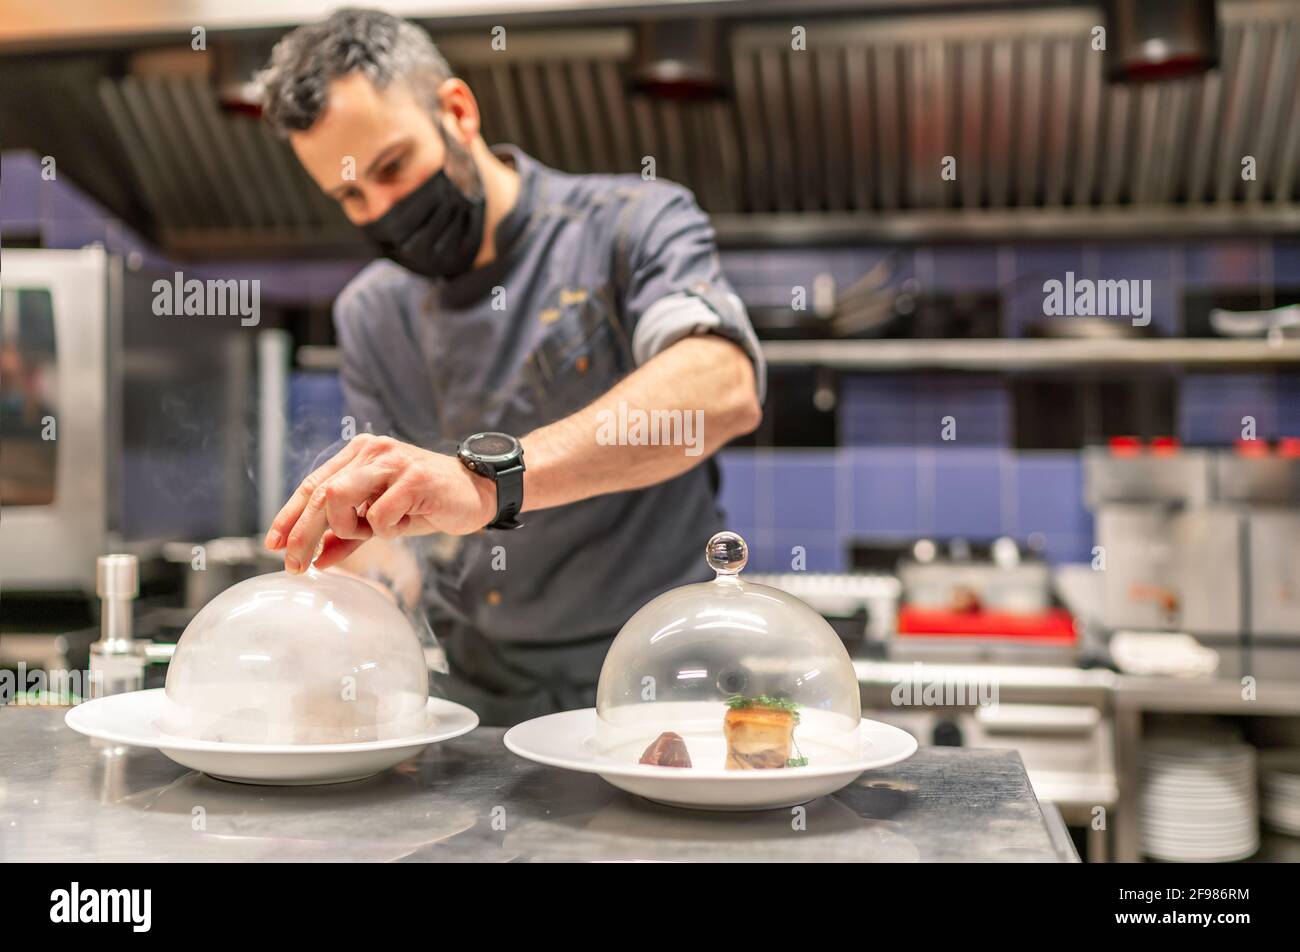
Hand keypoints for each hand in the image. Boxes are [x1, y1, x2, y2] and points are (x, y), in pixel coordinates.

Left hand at [263, 434, 494, 572]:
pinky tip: (407, 520)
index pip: (312, 484)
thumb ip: (348, 535)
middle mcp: (372, 451)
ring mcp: (392, 461)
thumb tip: (316, 559)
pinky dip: (387, 529)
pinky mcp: (414, 478)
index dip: (289, 516)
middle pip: (319, 494)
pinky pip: (379, 516)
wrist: (477, 493)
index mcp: (359, 454)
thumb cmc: (427, 502)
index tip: (274, 544)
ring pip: (339, 499)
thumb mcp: (382, 520)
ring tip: (375, 529)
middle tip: (297, 565)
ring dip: (350, 528)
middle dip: (303, 535)